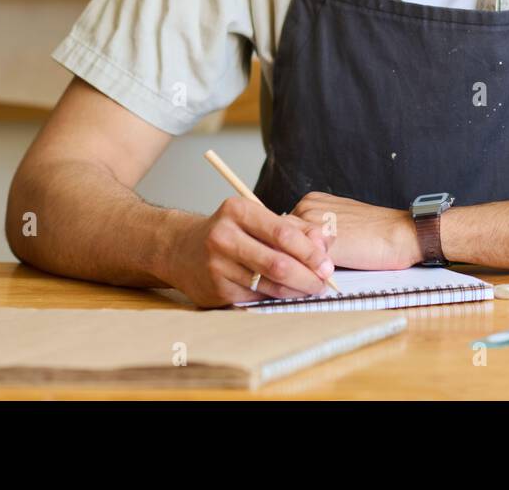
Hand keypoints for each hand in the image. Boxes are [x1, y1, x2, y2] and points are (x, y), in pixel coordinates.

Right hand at [172, 197, 336, 307]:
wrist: (182, 249)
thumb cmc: (230, 232)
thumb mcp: (257, 218)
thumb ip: (294, 228)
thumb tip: (325, 244)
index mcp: (238, 211)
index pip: (283, 233)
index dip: (310, 252)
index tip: (327, 264)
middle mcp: (224, 237)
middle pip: (278, 264)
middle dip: (307, 277)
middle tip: (322, 282)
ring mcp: (217, 265)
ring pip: (269, 285)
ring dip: (296, 290)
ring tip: (309, 288)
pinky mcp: (216, 290)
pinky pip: (256, 297)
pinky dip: (275, 296)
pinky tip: (284, 292)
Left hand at [291, 192, 421, 270]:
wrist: (402, 235)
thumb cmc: (376, 234)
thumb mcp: (340, 224)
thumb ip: (316, 233)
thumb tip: (295, 253)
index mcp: (311, 201)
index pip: (281, 229)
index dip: (283, 250)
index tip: (287, 265)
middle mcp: (307, 207)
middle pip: (278, 240)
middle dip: (283, 260)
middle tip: (289, 278)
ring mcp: (313, 223)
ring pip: (286, 252)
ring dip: (292, 270)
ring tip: (303, 283)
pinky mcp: (323, 243)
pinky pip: (301, 264)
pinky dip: (302, 277)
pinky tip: (312, 285)